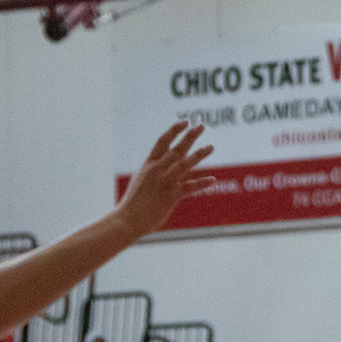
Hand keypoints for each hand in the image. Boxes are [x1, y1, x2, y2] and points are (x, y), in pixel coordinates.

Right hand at [113, 121, 214, 236]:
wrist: (128, 219)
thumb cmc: (132, 204)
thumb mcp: (140, 182)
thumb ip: (151, 174)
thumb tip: (157, 169)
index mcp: (148, 165)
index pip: (162, 142)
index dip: (174, 131)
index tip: (184, 122)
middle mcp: (157, 170)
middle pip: (176, 149)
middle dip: (189, 136)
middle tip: (200, 126)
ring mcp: (165, 181)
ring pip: (184, 163)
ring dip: (199, 154)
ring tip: (210, 146)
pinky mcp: (171, 195)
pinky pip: (189, 187)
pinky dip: (201, 183)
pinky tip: (212, 179)